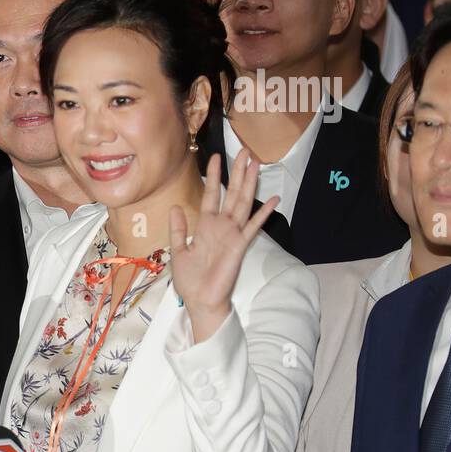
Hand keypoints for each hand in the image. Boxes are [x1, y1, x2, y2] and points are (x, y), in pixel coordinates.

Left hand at [168, 152, 277, 342]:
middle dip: (237, 172)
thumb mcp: (178, 250)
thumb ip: (178, 229)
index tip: (214, 156)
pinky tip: (274, 199)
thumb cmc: (190, 279)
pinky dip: (263, 213)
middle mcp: (221, 226)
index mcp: (206, 226)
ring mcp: (232, 234)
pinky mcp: (239, 245)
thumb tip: (176, 206)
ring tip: (256, 164)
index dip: (214, 176)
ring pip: (243, 203)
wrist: (199, 300)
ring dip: (249, 183)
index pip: (211, 195)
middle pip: (231, 193)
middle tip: (244, 151)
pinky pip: (253, 226)